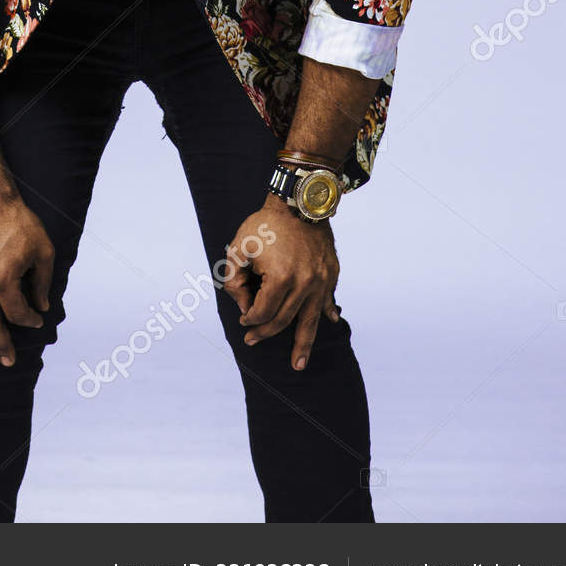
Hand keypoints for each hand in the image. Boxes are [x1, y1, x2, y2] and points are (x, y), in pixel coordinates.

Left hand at [220, 195, 340, 371]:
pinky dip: (328, 313)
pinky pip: (328, 300)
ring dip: (303, 344)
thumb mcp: (238, 246)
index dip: (249, 319)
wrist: (299, 200)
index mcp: (280, 279)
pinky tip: (332, 322)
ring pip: (310, 321)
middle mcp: (304, 285)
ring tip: (298, 365)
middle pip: (283, 321)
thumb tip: (245, 306)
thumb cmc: (266, 223)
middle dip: (265, 333)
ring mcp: (321, 281)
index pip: (262, 312)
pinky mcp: (331, 274)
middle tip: (253, 340)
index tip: (243, 319)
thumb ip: (234, 279)